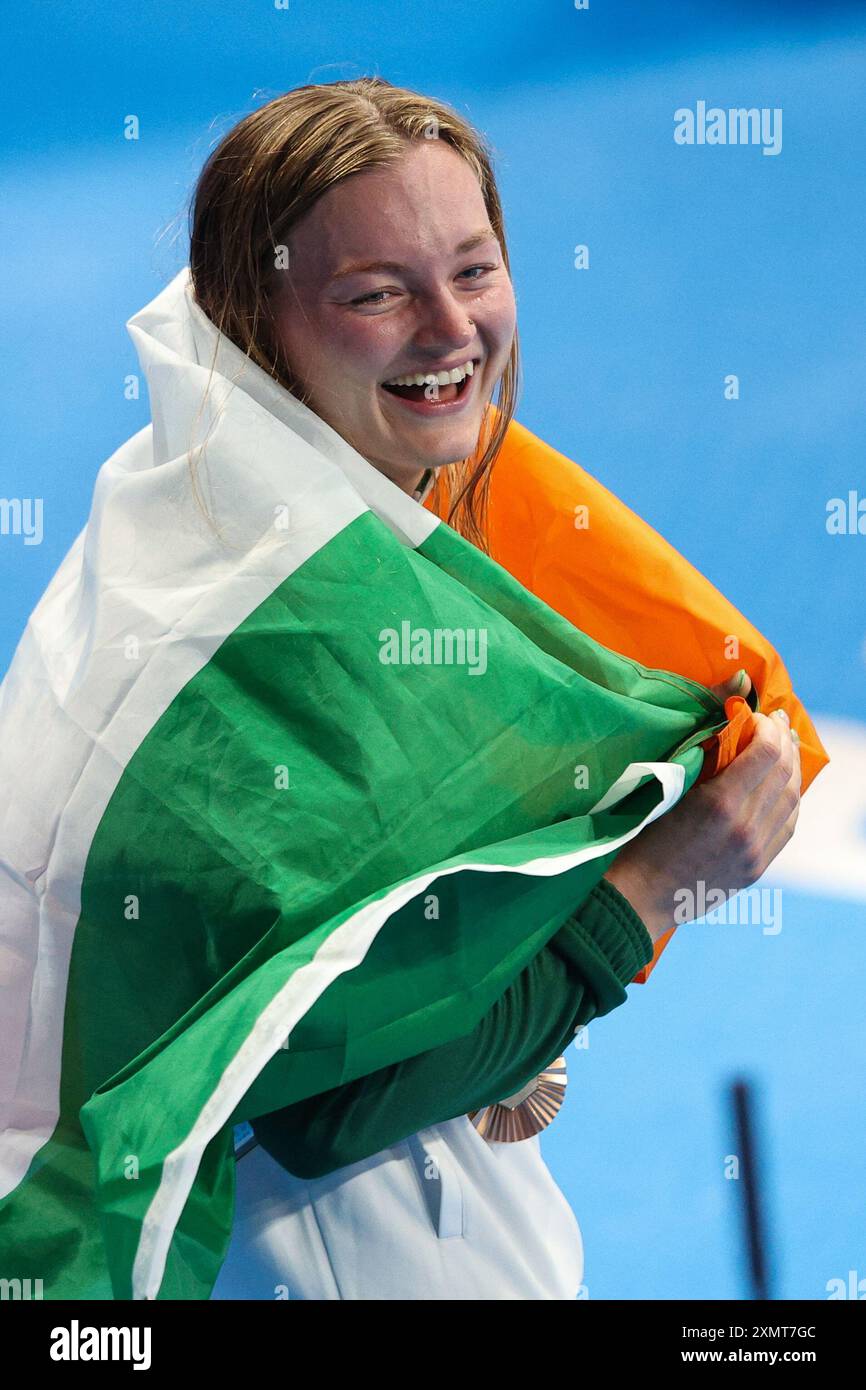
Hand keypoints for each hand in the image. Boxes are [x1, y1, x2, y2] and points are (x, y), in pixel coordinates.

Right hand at [604, 671, 801, 942]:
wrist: (638, 896)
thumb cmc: (639, 837)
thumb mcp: (665, 791)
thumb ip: (701, 760)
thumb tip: (727, 727)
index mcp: (719, 803)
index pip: (765, 752)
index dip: (766, 726)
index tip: (756, 713)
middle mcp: (745, 827)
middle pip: (784, 772)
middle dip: (783, 740)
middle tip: (776, 721)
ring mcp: (754, 851)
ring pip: (791, 799)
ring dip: (791, 768)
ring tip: (785, 748)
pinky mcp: (756, 867)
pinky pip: (786, 826)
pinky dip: (790, 799)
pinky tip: (783, 785)